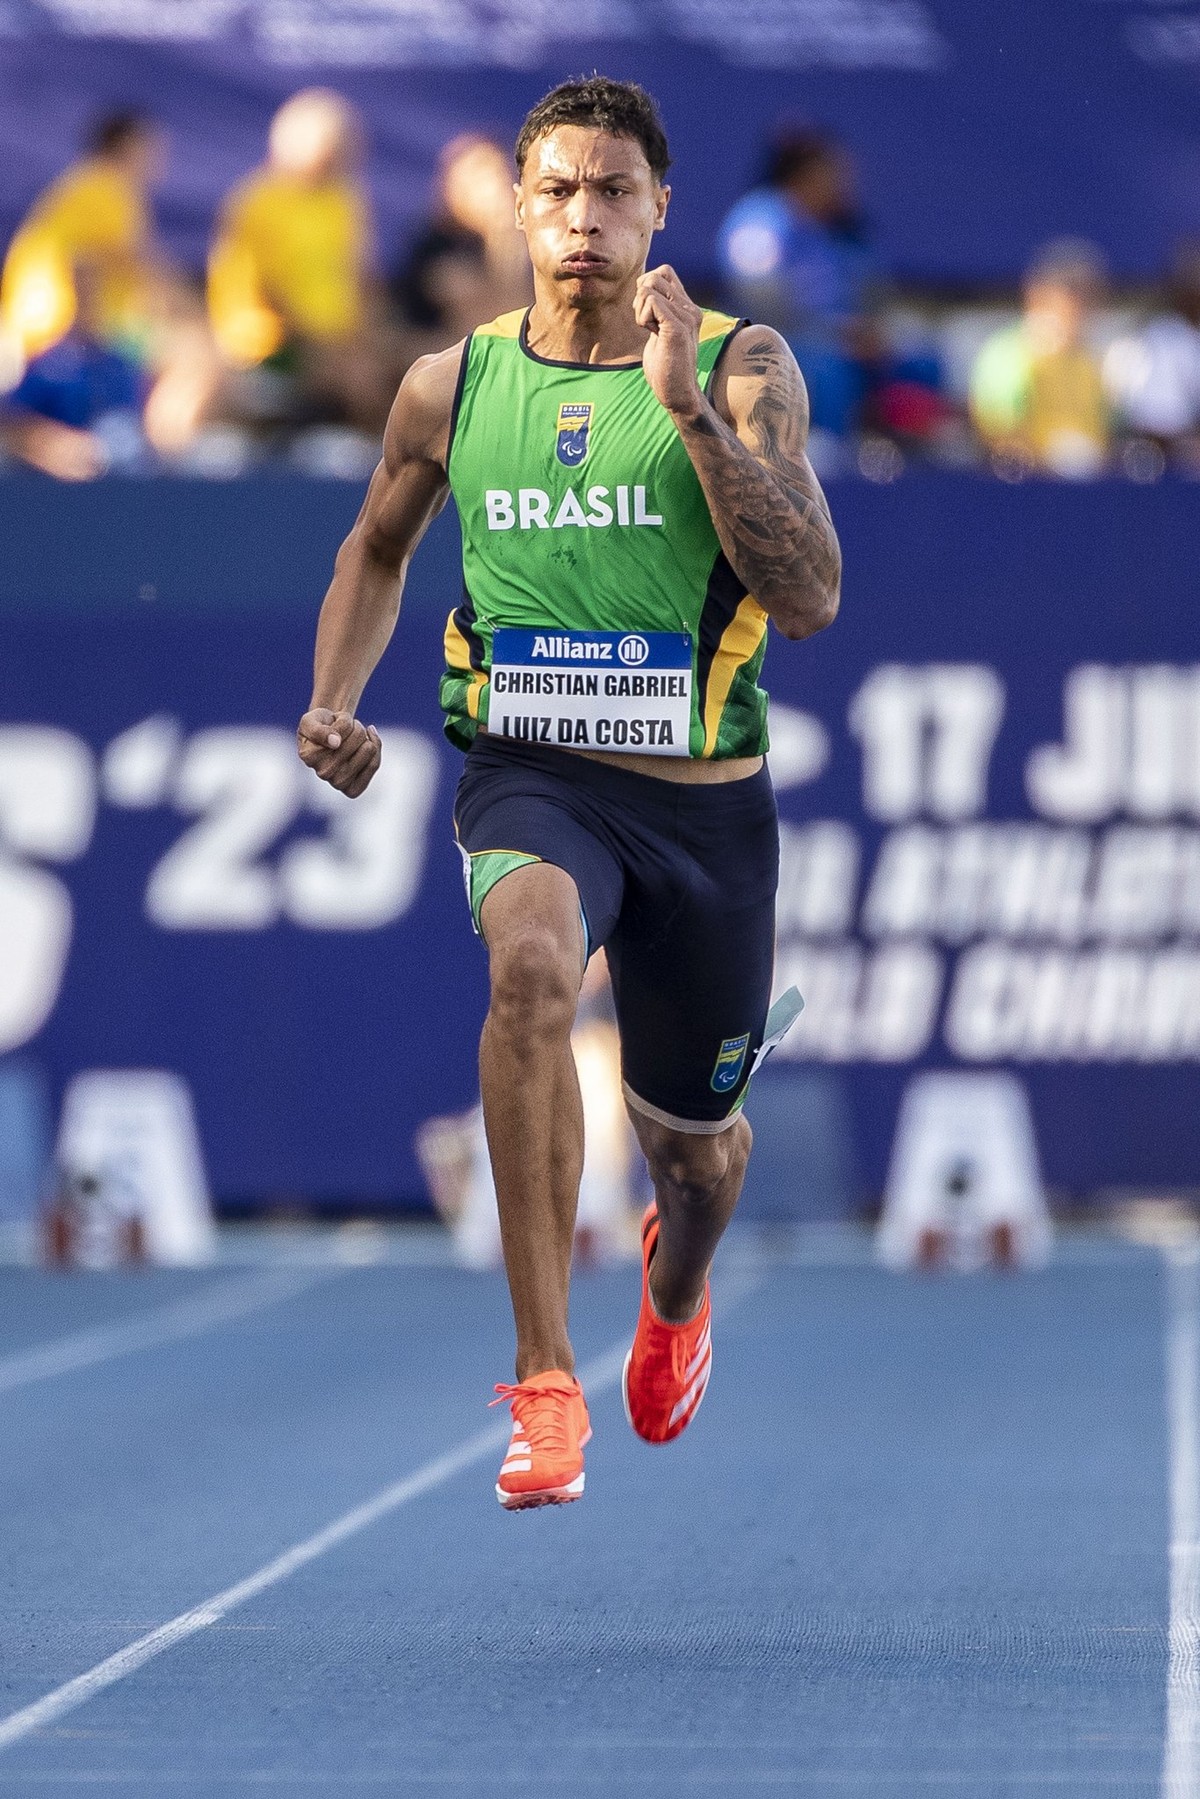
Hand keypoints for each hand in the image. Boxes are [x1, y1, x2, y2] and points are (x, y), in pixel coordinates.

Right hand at [297, 709, 381, 797]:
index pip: (341, 732)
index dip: (344, 721)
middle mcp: (322, 773)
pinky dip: (375, 748)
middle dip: (356, 728)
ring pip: (369, 749)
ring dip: (365, 738)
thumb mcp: (311, 720)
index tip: (335, 723)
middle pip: (358, 738)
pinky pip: (374, 764)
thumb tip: (335, 743)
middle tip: (347, 731)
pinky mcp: (353, 789)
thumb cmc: (320, 726)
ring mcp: (338, 783)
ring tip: (354, 738)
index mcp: (309, 756)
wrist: (329, 737)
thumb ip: (318, 730)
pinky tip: (369, 741)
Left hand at [635, 265, 704, 419]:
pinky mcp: (677, 328)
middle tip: (647, 323)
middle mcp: (690, 308)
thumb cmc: (666, 367)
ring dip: (640, 310)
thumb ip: (658, 309)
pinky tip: (651, 334)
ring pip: (649, 287)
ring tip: (651, 331)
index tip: (647, 313)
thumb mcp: (660, 330)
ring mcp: (686, 317)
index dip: (647, 286)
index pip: (664, 272)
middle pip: (655, 276)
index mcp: (688, 307)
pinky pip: (650, 301)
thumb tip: (642, 286)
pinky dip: (642, 317)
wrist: (678, 393)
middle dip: (640, 297)